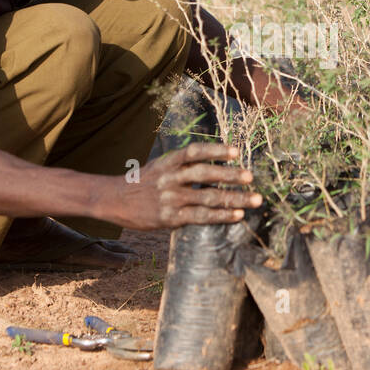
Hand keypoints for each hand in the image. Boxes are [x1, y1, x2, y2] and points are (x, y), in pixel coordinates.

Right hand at [108, 143, 261, 229]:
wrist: (114, 200)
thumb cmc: (142, 182)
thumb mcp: (159, 166)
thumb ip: (182, 166)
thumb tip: (214, 165)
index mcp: (168, 162)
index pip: (194, 152)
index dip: (215, 150)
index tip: (235, 151)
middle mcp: (170, 178)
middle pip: (205, 175)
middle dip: (231, 176)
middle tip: (251, 177)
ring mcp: (171, 199)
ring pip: (208, 198)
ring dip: (235, 199)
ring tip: (255, 199)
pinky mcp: (170, 218)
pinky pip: (201, 217)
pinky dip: (221, 216)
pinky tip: (237, 215)